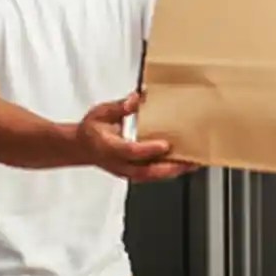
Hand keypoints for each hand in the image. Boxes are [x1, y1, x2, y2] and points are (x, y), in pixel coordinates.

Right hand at [76, 92, 198, 181]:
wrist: (83, 148)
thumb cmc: (92, 130)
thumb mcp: (101, 112)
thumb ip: (119, 107)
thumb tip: (136, 99)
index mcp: (108, 146)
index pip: (130, 151)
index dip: (148, 149)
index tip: (165, 144)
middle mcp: (118, 163)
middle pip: (146, 171)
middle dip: (168, 167)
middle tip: (188, 160)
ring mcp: (126, 171)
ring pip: (151, 176)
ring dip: (173, 171)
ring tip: (192, 163)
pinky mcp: (133, 173)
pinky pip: (153, 175)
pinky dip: (169, 171)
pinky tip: (184, 164)